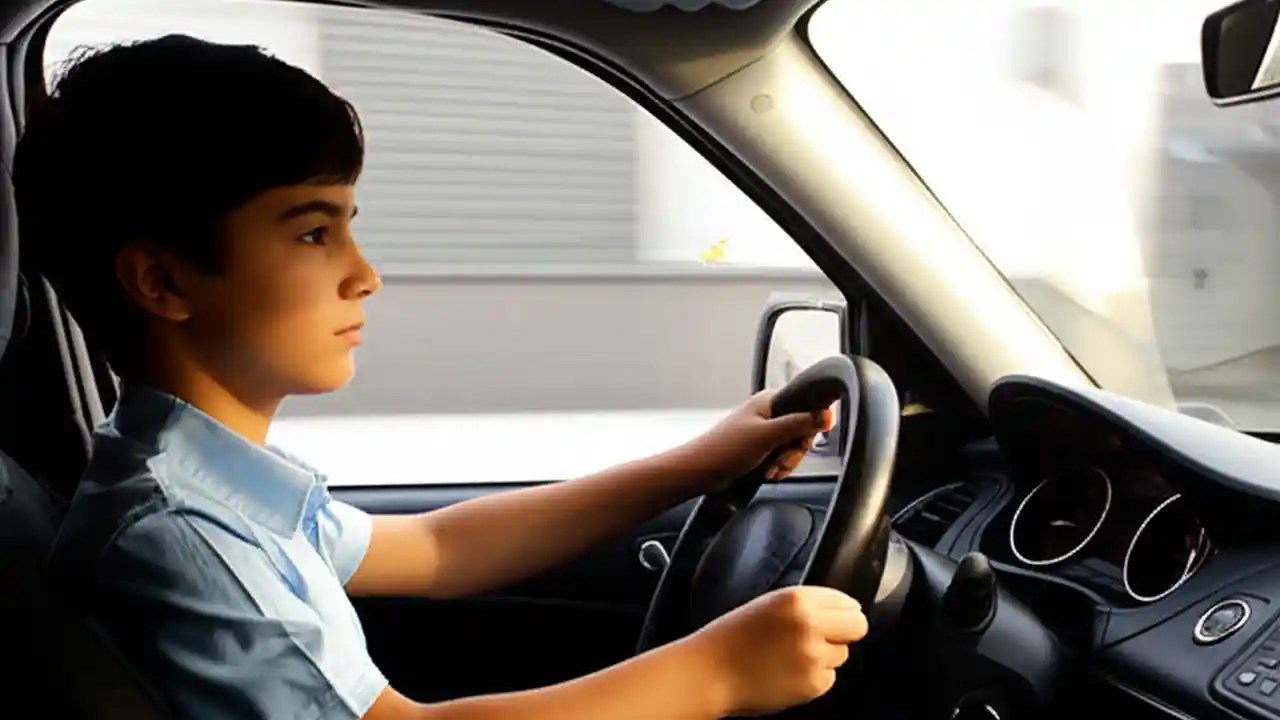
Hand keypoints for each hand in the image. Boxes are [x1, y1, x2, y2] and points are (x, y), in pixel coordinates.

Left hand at [684, 390, 833, 490]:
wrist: (700, 471)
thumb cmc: (725, 449)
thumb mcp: (767, 436)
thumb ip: (798, 424)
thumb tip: (826, 415)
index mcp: (770, 401)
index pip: (807, 406)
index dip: (810, 426)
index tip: (802, 441)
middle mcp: (768, 413)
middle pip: (803, 430)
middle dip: (794, 451)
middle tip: (781, 459)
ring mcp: (764, 431)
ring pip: (793, 447)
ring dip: (785, 462)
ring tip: (770, 469)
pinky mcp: (760, 448)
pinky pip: (781, 457)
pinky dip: (778, 467)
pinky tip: (767, 473)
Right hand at [687, 586, 867, 716]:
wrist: (711, 672)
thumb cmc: (735, 636)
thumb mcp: (770, 604)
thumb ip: (807, 604)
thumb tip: (845, 610)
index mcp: (798, 599)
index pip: (847, 602)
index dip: (839, 611)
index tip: (829, 617)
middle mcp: (810, 625)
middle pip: (858, 626)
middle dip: (844, 632)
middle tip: (823, 637)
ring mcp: (813, 657)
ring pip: (842, 654)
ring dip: (826, 655)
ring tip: (793, 655)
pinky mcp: (813, 684)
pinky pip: (829, 677)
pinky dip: (814, 677)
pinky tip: (788, 672)